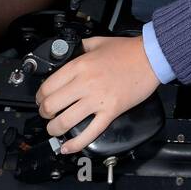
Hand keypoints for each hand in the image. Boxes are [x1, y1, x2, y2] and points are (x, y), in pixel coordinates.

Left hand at [34, 36, 159, 155]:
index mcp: (79, 66)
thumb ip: (82, 48)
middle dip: (44, 114)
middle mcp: (84, 83)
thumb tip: (72, 51)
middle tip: (47, 115)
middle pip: (52, 105)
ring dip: (54, 129)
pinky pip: (89, 132)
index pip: (48, 86)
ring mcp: (97, 99)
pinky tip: (68, 148)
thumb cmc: (128, 50)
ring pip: (65, 122)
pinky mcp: (110, 111)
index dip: (39, 97)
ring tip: (54, 130)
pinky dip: (75, 144)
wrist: (151, 58)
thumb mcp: (98, 42)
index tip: (41, 100)